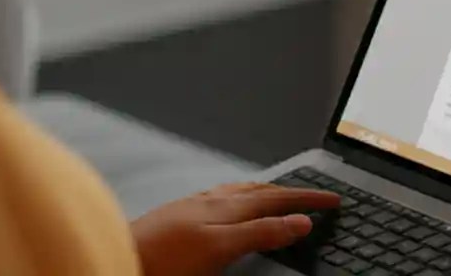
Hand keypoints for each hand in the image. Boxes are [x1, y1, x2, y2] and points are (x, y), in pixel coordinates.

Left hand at [130, 183, 339, 275]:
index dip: (309, 198)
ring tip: (282, 195)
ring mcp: (196, 206)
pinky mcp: (181, 215)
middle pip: (263, 190)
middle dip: (293, 192)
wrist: (116, 257)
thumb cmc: (163, 259)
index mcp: (228, 207)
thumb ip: (260, 233)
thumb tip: (299, 221)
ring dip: (268, 193)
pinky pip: (225, 198)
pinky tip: (233, 206)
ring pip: (242, 192)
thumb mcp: (221, 249)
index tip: (334, 199)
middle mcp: (213, 200)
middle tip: (316, 196)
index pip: (280, 198)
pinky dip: (244, 198)